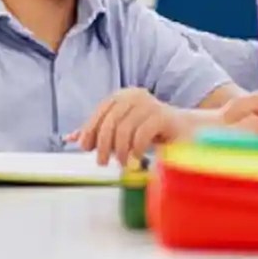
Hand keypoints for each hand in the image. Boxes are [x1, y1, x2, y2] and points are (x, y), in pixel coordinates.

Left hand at [67, 88, 185, 165]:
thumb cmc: (151, 133)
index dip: (90, 129)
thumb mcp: (122, 132)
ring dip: (120, 150)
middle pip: (110, 120)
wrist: (186, 132)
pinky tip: (136, 159)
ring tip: (123, 163)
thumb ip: (100, 132)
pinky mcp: (163, 116)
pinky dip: (135, 149)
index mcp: (123, 96)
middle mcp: (135, 95)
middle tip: (101, 162)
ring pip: (124, 128)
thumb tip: (71, 138)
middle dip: (103, 144)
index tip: (85, 148)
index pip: (101, 111)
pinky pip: (141, 134)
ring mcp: (150, 104)